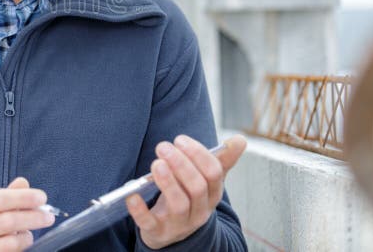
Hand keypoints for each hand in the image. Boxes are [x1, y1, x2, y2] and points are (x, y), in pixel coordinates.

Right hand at [0, 177, 55, 251]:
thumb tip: (22, 183)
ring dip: (26, 236)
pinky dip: (21, 247)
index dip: (21, 197)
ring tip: (29, 233)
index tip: (41, 197)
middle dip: (32, 217)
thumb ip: (6, 196)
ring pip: (11, 241)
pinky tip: (21, 243)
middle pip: (7, 221)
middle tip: (48, 216)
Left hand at [125, 134, 246, 248]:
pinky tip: (132, 196)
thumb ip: (220, 161)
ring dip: (168, 182)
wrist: (173, 233)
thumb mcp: (205, 182)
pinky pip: (149, 222)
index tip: (180, 139)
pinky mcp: (158, 231)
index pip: (213, 174)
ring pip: (179, 204)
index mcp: (211, 195)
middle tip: (164, 146)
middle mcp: (199, 210)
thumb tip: (240, 140)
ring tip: (156, 163)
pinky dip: (140, 210)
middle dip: (181, 165)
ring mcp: (179, 223)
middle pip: (197, 188)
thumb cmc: (188, 198)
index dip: (198, 155)